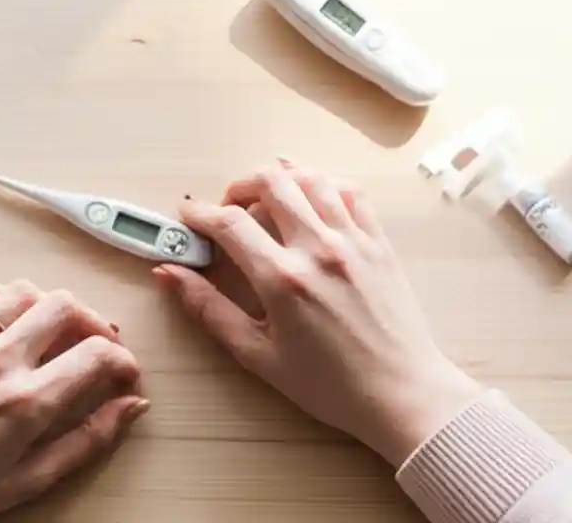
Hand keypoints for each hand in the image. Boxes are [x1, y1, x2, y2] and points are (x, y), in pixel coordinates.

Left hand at [0, 280, 146, 522]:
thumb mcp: (28, 480)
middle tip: (95, 346)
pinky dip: (1, 294)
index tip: (123, 373)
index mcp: (25, 404)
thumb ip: (86, 441)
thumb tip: (130, 407)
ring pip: (25, 291)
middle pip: (65, 307)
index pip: (96, 355)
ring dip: (50, 306)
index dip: (123, 360)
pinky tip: (8, 315)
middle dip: (94, 322)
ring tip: (54, 331)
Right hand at [155, 160, 480, 466]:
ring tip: (267, 199)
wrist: (401, 394)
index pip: (229, 223)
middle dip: (239, 186)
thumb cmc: (331, 385)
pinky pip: (350, 192)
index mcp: (282, 279)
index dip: (199, 214)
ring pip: (311, 178)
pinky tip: (312, 200)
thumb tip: (170, 275)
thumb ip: (209, 310)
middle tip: (228, 208)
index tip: (188, 217)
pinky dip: (324, 185)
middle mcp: (318, 249)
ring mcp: (353, 241)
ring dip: (281, 179)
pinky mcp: (379, 242)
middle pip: (270, 182)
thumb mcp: (258, 356)